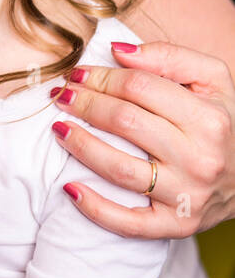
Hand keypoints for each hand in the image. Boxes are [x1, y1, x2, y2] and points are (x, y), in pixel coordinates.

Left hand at [53, 40, 234, 236]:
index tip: (78, 74)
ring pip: (120, 169)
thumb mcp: (212, 81)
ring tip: (58, 130)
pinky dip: (95, 208)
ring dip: (81, 147)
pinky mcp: (176, 226)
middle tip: (61, 96)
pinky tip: (69, 189)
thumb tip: (119, 51)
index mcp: (208, 119)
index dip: (103, 77)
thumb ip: (169, 57)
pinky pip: (129, 223)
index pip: (140, 88)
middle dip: (85, 104)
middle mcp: (200, 158)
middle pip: (126, 122)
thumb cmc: (220, 124)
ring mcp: (187, 195)